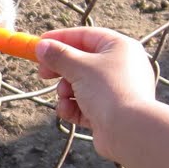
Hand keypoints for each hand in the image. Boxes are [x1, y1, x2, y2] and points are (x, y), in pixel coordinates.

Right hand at [34, 27, 157, 162]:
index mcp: (120, 48)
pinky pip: (85, 105)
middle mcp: (121, 67)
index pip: (85, 36)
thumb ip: (58, 55)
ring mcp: (116, 90)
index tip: (39, 44)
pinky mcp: (109, 112)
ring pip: (80, 85)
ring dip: (66, 91)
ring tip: (65, 96)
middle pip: (81, 61)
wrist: (129, 131)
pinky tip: (68, 111)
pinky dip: (73, 107)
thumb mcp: (79, 67)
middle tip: (43, 74)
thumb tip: (42, 46)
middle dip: (60, 69)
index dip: (60, 39)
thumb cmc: (109, 91)